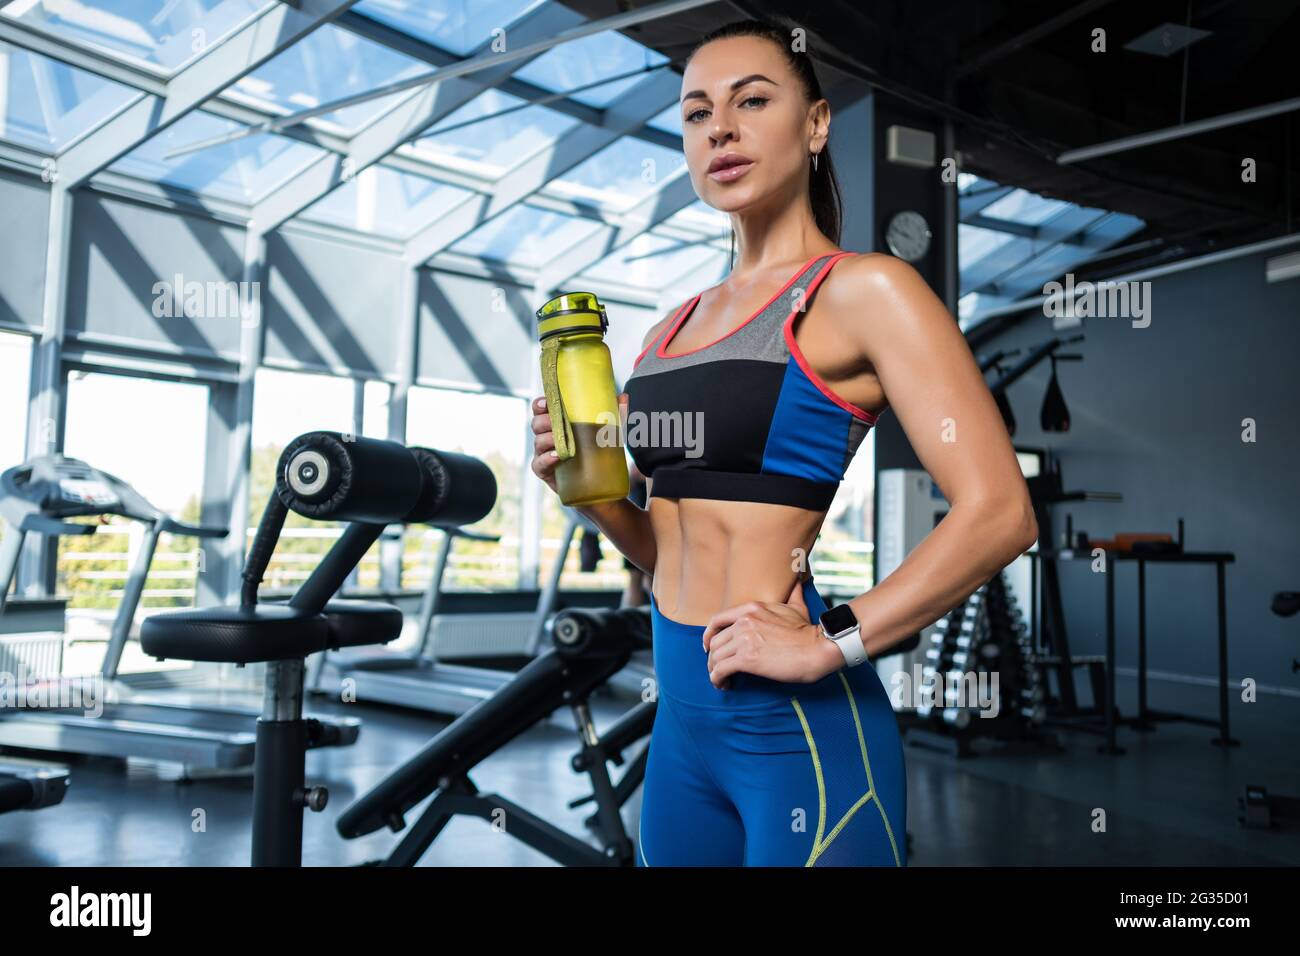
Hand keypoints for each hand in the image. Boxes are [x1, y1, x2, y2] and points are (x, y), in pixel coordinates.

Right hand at [531, 393, 630, 495]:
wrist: (598, 484)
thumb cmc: (598, 451)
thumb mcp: (608, 431)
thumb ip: (615, 413)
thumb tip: (623, 396)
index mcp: (557, 422)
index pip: (541, 409)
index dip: (540, 404)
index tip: (547, 403)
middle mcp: (547, 436)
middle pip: (536, 424)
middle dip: (544, 421)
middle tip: (556, 422)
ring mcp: (543, 453)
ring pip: (538, 442)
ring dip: (547, 439)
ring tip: (560, 440)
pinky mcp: (544, 470)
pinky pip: (538, 463)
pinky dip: (546, 458)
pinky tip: (557, 456)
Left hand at [701, 577, 841, 688]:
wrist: (816, 649)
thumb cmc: (808, 632)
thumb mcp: (797, 607)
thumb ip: (792, 593)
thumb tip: (798, 580)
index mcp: (751, 609)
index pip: (717, 620)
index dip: (708, 635)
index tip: (708, 645)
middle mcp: (744, 622)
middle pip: (714, 641)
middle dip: (713, 658)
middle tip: (718, 669)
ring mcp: (744, 640)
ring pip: (715, 657)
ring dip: (714, 671)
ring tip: (721, 680)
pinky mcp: (746, 659)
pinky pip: (720, 670)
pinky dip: (717, 679)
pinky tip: (724, 685)